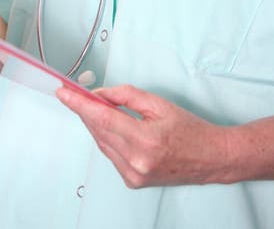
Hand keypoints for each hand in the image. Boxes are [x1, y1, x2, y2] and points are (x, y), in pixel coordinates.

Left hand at [56, 84, 227, 187]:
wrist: (210, 158)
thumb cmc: (190, 130)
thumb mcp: (158, 104)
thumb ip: (125, 96)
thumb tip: (100, 94)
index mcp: (144, 140)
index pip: (102, 118)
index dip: (79, 104)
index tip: (63, 92)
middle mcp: (136, 162)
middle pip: (98, 130)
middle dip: (85, 110)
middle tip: (74, 92)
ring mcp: (133, 175)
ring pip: (102, 143)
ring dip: (95, 123)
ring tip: (94, 106)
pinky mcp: (132, 181)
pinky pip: (110, 154)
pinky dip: (106, 137)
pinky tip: (109, 125)